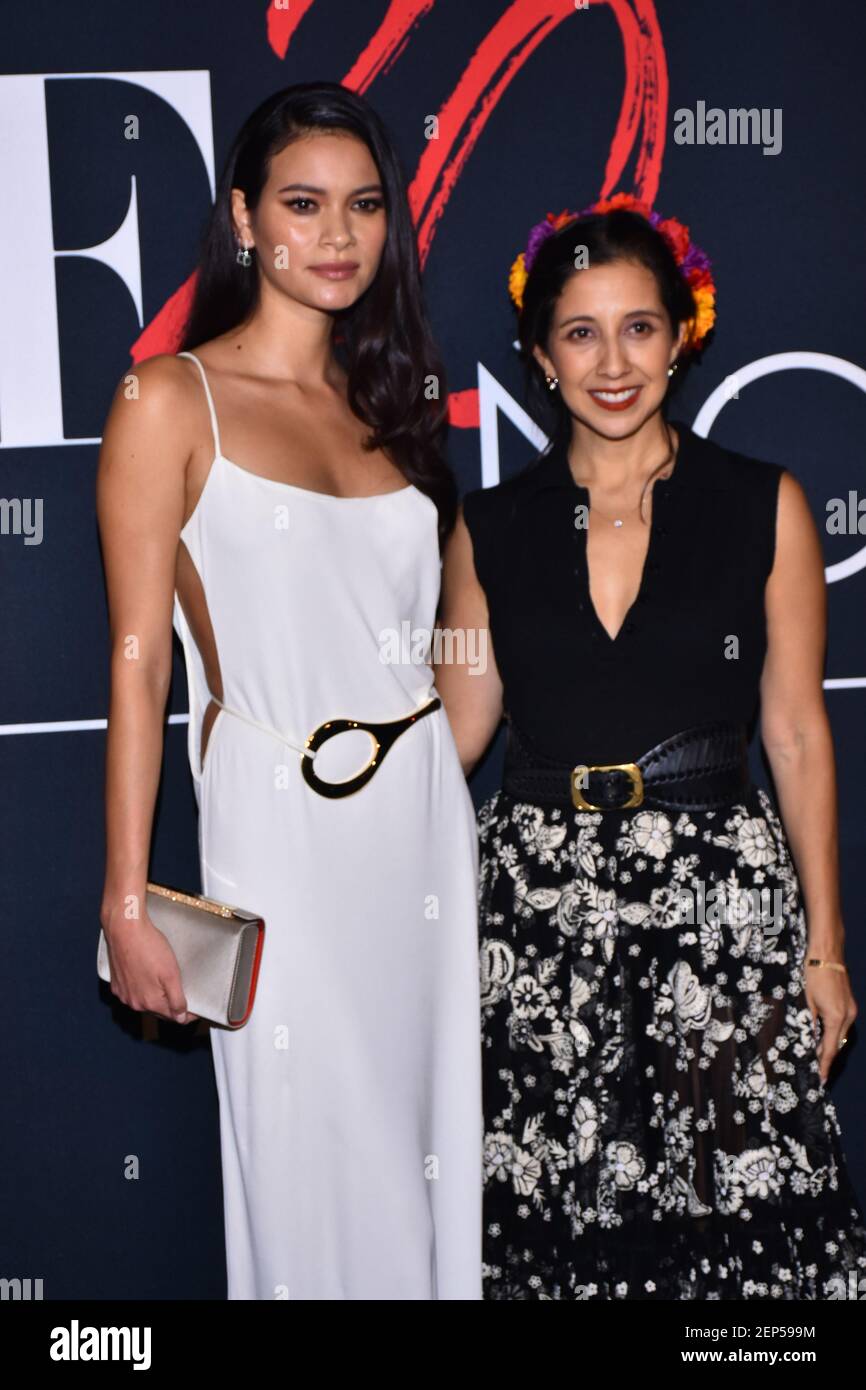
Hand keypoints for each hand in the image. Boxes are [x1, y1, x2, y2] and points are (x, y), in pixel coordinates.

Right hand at [104, 913, 199, 1023]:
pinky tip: (148, 975)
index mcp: (150, 1002)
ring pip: (145, 1002)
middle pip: (159, 1011)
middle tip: (182, 990)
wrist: (125, 929)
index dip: (187, 1013)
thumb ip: (176, 999)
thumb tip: (181, 1018)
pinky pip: (133, 992)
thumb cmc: (149, 947)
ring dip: (156, 996)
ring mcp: (123, 994)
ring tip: (165, 980)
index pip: (173, 1017)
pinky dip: (142, 988)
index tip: (195, 1007)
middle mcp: (134, 1003)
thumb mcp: (171, 974)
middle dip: (171, 1004)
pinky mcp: (116, 984)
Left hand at [803, 962, 856, 1083]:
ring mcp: (851, 1010)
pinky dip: (833, 1033)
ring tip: (818, 1056)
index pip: (830, 1048)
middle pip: (838, 1044)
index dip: (825, 1065)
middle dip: (827, 1058)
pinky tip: (824, 1037)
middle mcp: (848, 1016)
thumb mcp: (806, 1001)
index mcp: (835, 1017)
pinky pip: (842, 1025)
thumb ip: (809, 1022)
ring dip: (830, 1045)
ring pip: (841, 1035)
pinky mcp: (851, 1005)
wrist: (827, 954)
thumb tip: (808, 1040)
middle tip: (817, 1071)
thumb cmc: (812, 975)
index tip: (821, 1079)